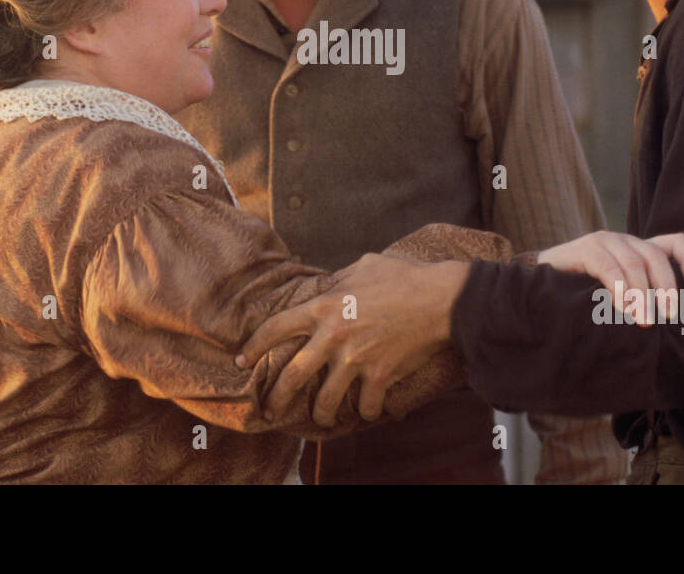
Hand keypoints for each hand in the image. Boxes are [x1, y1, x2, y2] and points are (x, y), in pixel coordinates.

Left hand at [235, 254, 470, 426]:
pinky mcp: (380, 376)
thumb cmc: (404, 276)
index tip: (242, 360)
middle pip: (293, 375)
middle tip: (269, 409)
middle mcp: (334, 336)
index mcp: (325, 306)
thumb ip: (340, 280)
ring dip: (322, 413)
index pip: (277, 328)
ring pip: (326, 399)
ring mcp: (356, 359)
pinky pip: (367, 405)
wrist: (440, 299)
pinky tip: (369, 411)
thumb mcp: (363, 266)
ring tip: (320, 418)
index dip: (254, 345)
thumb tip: (329, 285)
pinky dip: (368, 411)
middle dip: (276, 397)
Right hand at [536, 231, 683, 324]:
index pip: (674, 242)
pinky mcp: (585, 248)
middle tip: (669, 315)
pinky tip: (622, 307)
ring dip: (642, 294)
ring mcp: (604, 241)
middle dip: (667, 286)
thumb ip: (640, 296)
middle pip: (656, 255)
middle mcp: (624, 240)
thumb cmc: (584, 294)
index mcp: (637, 249)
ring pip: (634, 263)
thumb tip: (669, 319)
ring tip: (644, 320)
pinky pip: (608, 266)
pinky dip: (619, 287)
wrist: (539, 283)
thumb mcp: (619, 293)